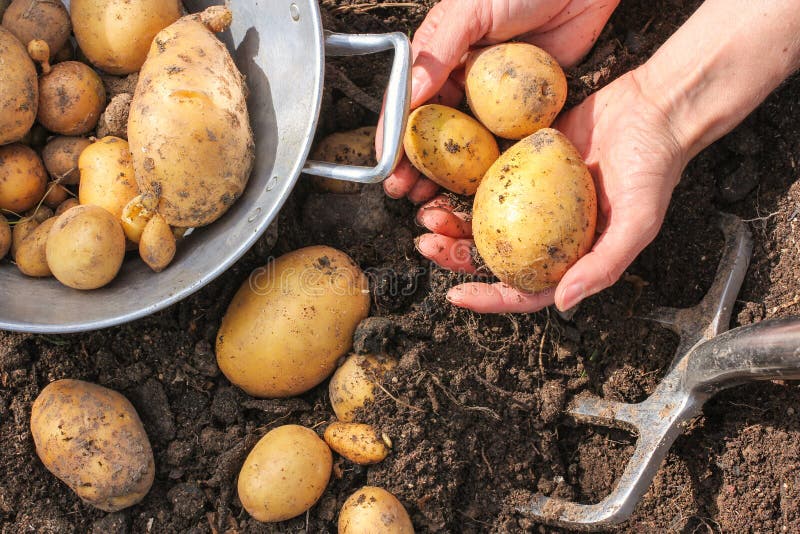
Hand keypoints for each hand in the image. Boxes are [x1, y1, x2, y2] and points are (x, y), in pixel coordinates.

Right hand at [378, 0, 620, 201]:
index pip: (408, 103)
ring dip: (445, 176)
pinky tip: (475, 193)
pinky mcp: (526, 112)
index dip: (394, 137)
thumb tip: (408, 95)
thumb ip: (438, 51)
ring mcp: (494, 101)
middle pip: (432, 132)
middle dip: (415, 166)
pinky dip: (487, 171)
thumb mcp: (472, 9)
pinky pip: (502, 145)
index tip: (385, 168)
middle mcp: (463, 83)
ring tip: (429, 201)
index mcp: (441, 59)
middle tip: (403, 194)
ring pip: (464, 147)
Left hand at [416, 69, 684, 311]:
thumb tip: (564, 302)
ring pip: (483, 221)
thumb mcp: (638, 222)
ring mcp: (533, 200)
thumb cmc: (655, 167)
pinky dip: (461, 186)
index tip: (455, 295)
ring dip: (452, 223)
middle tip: (427, 244)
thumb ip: (604, 265)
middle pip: (494, 256)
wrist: (655, 108)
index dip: (489, 298)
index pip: (525, 290)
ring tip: (426, 216)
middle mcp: (548, 233)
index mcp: (572, 256)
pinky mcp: (524, 166)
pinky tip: (439, 183)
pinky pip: (486, 181)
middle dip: (456, 257)